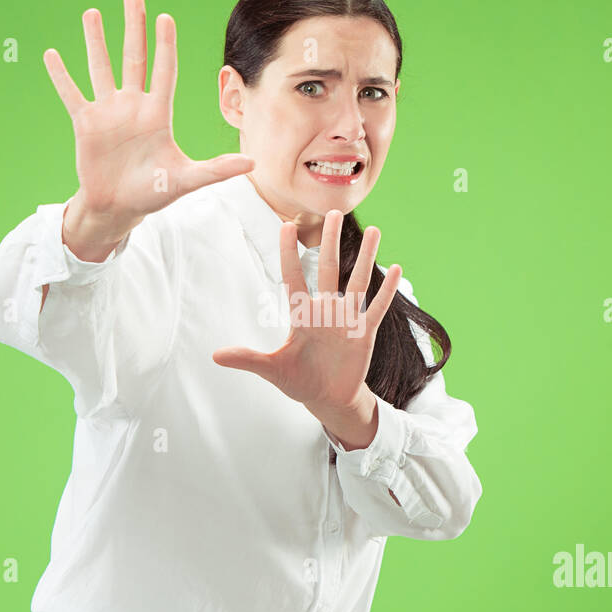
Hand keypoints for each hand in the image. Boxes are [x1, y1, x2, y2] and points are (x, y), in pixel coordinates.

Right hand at [43, 0, 254, 229]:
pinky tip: (52, 55)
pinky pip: (71, 94)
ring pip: (101, 68)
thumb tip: (252, 164)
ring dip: (96, 41)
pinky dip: (61, 76)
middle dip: (134, 29)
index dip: (165, 45)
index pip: (164, 72)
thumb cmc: (154, 192)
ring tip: (91, 12)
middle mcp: (133, 106)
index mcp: (158, 114)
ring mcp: (108, 112)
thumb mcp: (187, 180)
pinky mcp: (86, 123)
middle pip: (134, 59)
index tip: (165, 18)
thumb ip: (216, 169)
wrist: (120, 208)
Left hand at [212, 210, 401, 411]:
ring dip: (367, 256)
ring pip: (358, 281)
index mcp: (301, 315)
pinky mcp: (365, 332)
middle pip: (329, 268)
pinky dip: (387, 289)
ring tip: (375, 230)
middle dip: (330, 241)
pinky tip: (396, 268)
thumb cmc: (299, 382)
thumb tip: (215, 356)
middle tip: (333, 212)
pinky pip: (378, 307)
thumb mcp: (273, 370)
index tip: (285, 226)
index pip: (293, 277)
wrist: (328, 399)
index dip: (288, 253)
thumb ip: (248, 360)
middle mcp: (325, 310)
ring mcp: (347, 319)